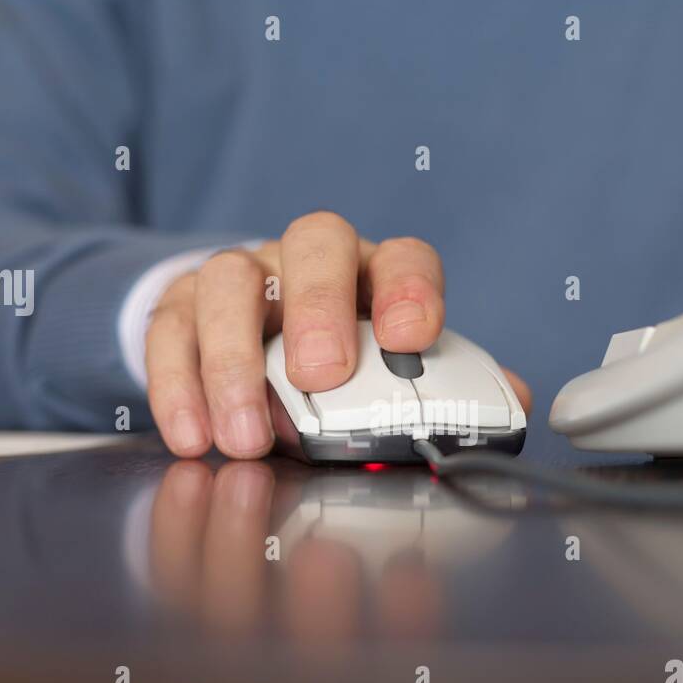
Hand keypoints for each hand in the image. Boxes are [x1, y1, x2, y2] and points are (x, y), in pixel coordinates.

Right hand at [144, 210, 531, 458]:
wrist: (257, 344)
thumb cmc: (342, 366)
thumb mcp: (394, 376)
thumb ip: (450, 389)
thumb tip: (513, 409)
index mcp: (376, 274)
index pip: (403, 257)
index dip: (410, 290)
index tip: (411, 338)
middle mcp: (308, 261)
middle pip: (315, 243)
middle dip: (319, 308)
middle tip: (320, 377)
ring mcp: (243, 277)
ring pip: (229, 282)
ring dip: (234, 363)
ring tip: (246, 439)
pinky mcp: (179, 306)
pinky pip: (169, 330)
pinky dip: (178, 385)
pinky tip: (193, 438)